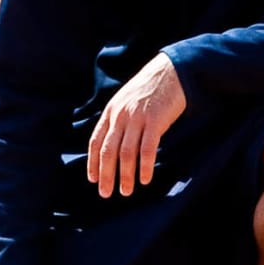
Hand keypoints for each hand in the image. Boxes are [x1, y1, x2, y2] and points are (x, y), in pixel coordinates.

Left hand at [87, 51, 185, 198]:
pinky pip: (147, 149)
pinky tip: (145, 179)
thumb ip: (118, 120)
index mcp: (111, 112)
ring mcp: (137, 118)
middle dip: (106, 175)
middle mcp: (120, 116)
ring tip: (126, 191)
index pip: (95, 141)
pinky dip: (145, 166)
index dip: (93, 163)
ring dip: (125, 175)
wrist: (171, 71)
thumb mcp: (126, 100)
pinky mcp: (155, 121)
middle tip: (106, 193)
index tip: (93, 180)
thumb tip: (112, 145)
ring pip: (126, 153)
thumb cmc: (149, 89)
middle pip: (108, 151)